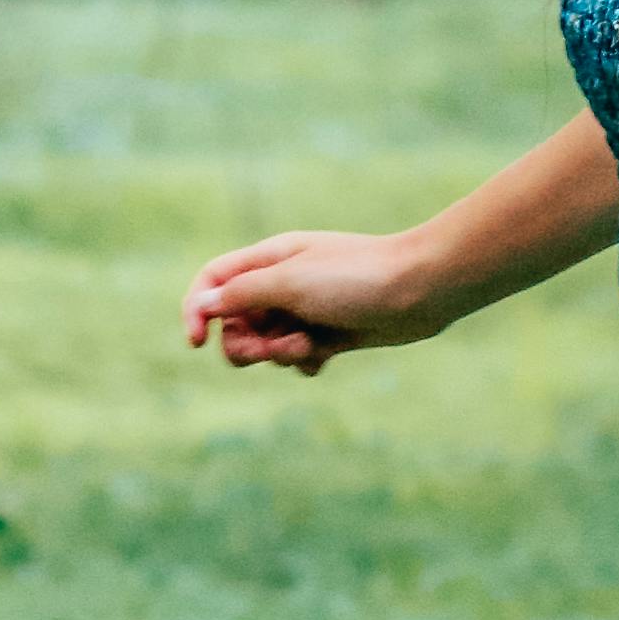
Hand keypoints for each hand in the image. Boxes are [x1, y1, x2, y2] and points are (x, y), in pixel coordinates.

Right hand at [182, 231, 428, 373]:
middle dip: (244, 343)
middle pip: (234, 322)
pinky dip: (303, 360)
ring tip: (306, 346)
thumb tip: (203, 303)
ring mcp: (306, 309)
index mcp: (270, 259)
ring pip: (265, 344)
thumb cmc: (356, 278)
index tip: (197, 342)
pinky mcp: (330, 333)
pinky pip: (296, 356)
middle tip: (271, 347)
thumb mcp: (291, 282)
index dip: (197, 310)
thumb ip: (242, 293)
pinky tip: (325, 354)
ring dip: (276, 353)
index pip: (213, 281)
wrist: (421, 290)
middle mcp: (284, 282)